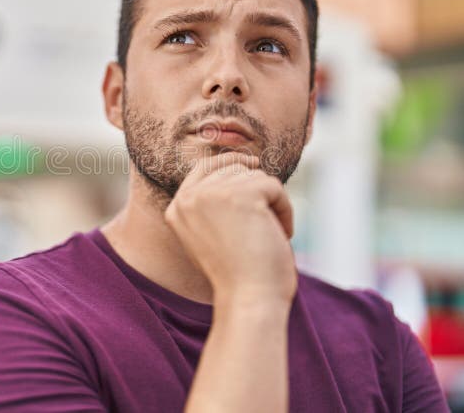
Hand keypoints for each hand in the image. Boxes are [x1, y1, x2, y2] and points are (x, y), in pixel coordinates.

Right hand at [165, 152, 296, 304]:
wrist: (249, 300)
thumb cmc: (238, 275)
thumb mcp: (212, 234)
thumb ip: (213, 205)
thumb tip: (240, 167)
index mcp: (178, 207)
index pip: (204, 167)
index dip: (230, 163)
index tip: (252, 167)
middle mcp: (189, 197)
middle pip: (233, 168)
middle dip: (256, 192)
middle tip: (264, 226)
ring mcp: (213, 194)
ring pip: (256, 177)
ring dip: (272, 204)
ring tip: (269, 235)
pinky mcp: (241, 194)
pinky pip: (274, 187)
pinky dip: (285, 211)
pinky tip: (281, 235)